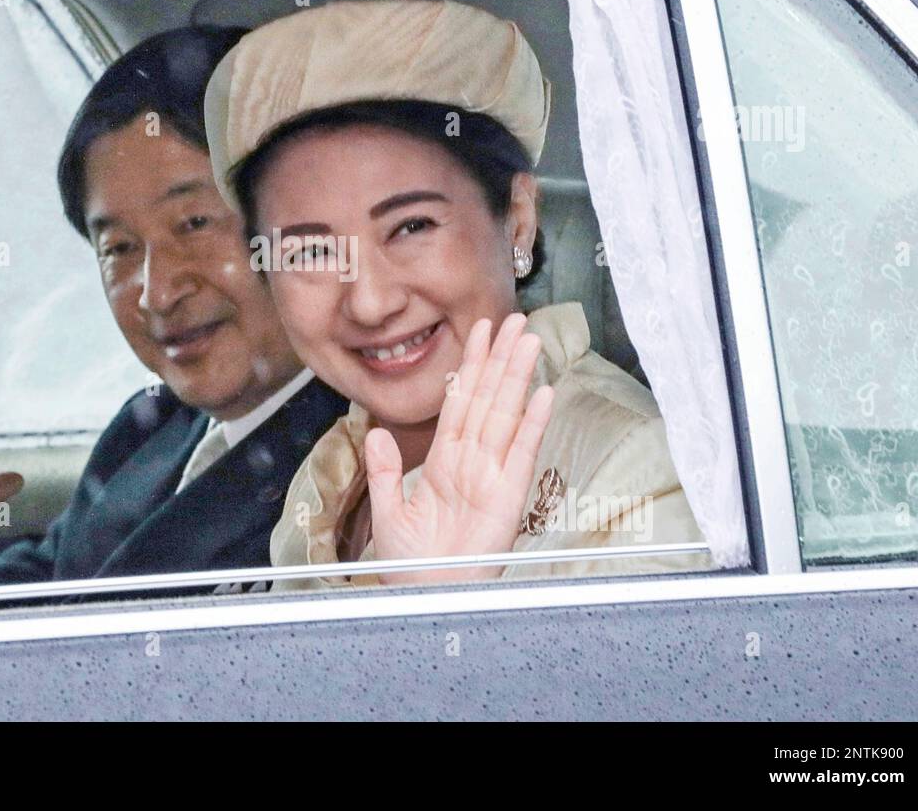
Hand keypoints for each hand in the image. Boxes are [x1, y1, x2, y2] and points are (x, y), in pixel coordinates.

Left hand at [365, 313, 554, 585]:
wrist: (426, 597)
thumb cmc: (411, 565)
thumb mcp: (390, 512)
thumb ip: (387, 471)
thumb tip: (375, 431)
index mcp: (444, 462)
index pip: (459, 402)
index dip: (470, 365)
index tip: (479, 332)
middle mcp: (471, 462)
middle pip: (487, 398)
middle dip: (499, 358)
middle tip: (514, 319)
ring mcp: (492, 476)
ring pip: (505, 414)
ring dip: (517, 376)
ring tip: (529, 340)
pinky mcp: (507, 496)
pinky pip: (520, 453)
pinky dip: (532, 423)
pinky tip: (542, 394)